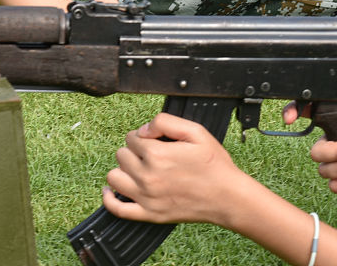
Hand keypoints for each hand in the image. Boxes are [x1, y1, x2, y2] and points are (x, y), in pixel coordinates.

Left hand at [101, 113, 249, 225]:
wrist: (227, 197)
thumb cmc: (214, 165)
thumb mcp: (196, 131)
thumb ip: (165, 122)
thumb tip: (143, 129)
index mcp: (157, 154)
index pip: (131, 138)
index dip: (142, 136)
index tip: (154, 140)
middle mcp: (148, 176)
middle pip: (121, 155)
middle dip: (133, 151)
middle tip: (150, 154)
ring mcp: (146, 197)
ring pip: (114, 178)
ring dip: (122, 170)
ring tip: (137, 169)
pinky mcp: (149, 214)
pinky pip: (117, 209)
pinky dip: (109, 199)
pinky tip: (111, 190)